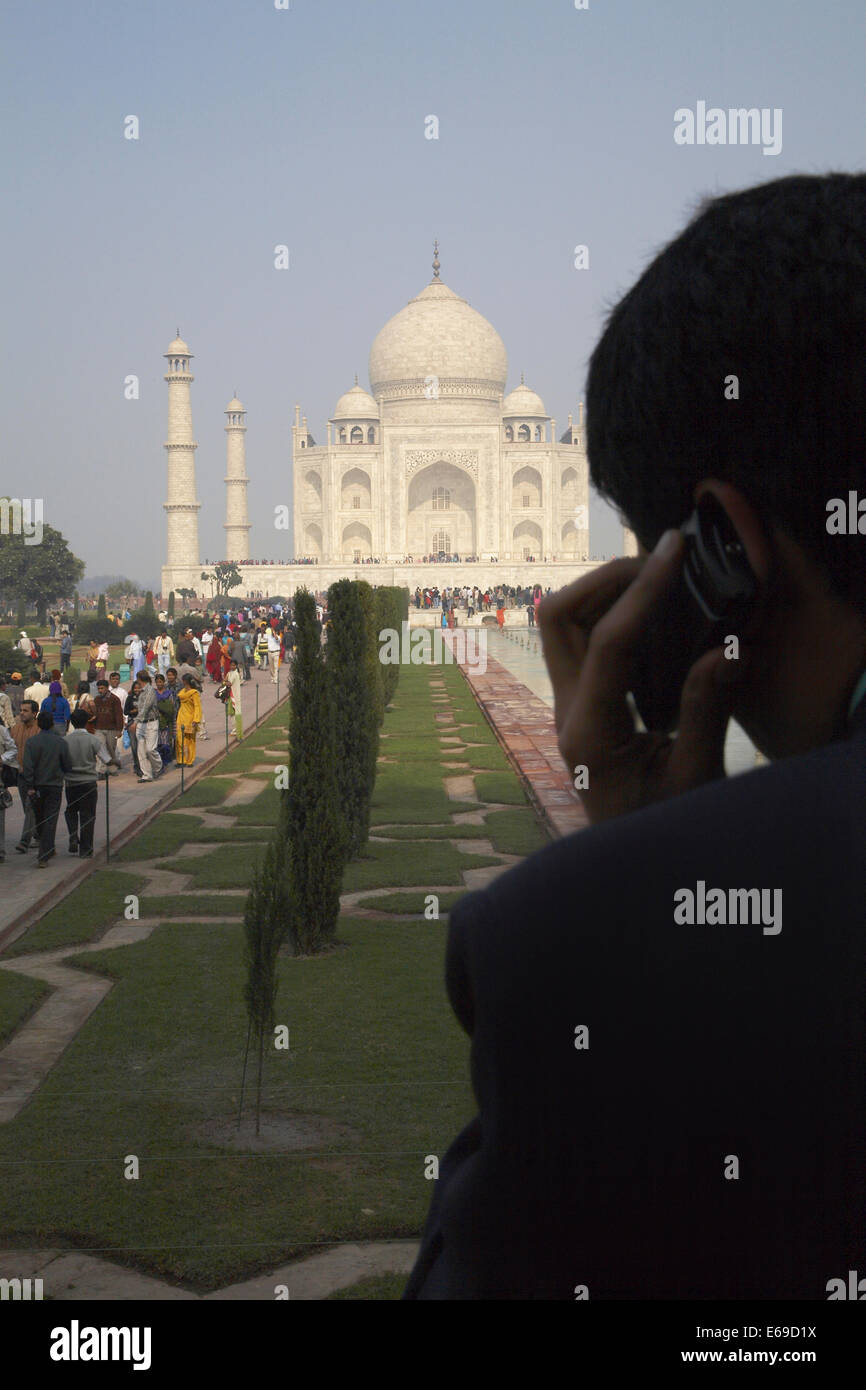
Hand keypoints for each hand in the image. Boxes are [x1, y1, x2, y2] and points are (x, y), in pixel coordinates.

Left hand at [538, 531, 742, 823]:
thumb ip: (706, 710)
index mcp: (590, 733)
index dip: (642, 590)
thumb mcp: (693, 778)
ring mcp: (567, 709)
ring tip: (661, 578)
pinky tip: (655, 614)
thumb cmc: (660, 832)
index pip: (608, 642)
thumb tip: (725, 648)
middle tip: (660, 561)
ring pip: (561, 625)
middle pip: (556, 617)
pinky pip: (580, 643)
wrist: (626, 871)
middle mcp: (566, 714)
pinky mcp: (580, 708)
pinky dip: (612, 615)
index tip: (673, 550)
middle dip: (604, 578)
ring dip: (604, 592)